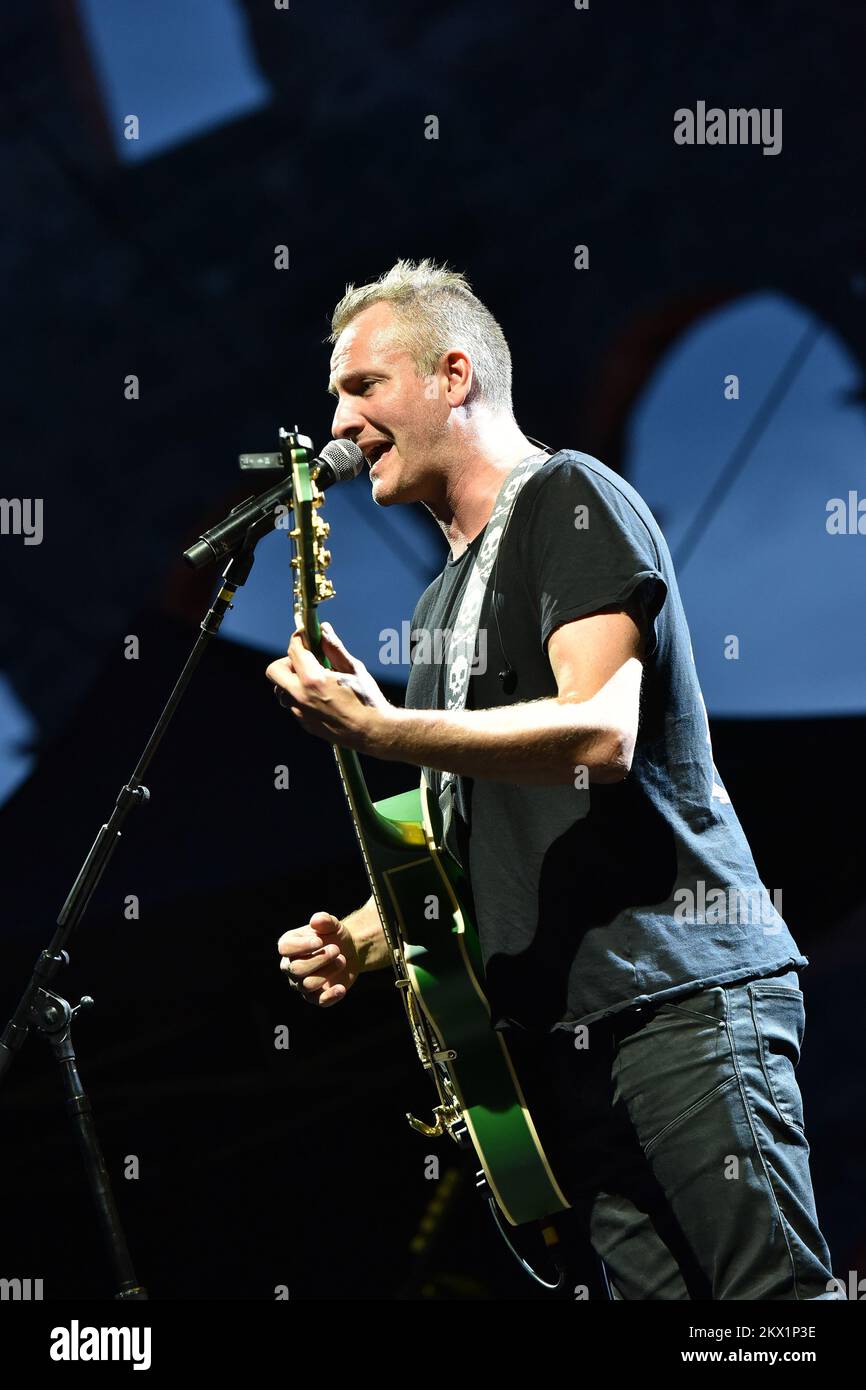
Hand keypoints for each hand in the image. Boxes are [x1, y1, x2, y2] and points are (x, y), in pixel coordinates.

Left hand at [266, 623, 395, 753]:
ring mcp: (300, 712)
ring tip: (316, 681)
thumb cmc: (367, 700)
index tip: (305, 636)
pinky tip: (323, 697)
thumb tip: (324, 630)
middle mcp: (301, 696)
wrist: (374, 733)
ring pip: (281, 689)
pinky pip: (293, 704)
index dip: (299, 639)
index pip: (294, 650)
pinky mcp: (304, 723)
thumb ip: (334, 648)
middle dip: (287, 661)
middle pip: (274, 671)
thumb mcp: (354, 669)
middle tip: (306, 660)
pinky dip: (302, 696)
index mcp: (313, 679)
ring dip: (292, 680)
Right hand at [278, 911, 360, 1006]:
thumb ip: (324, 920)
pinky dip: (330, 996)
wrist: (349, 950)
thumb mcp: (332, 924)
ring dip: (328, 972)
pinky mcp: (317, 997)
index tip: (319, 941)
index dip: (301, 946)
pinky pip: (319, 1001)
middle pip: (297, 969)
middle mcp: (290, 966)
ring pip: (308, 985)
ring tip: (341, 960)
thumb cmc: (334, 936)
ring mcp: (301, 984)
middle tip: (336, 949)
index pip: (285, 948)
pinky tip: (341, 988)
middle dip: (320, 959)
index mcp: (289, 946)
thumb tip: (316, 921)